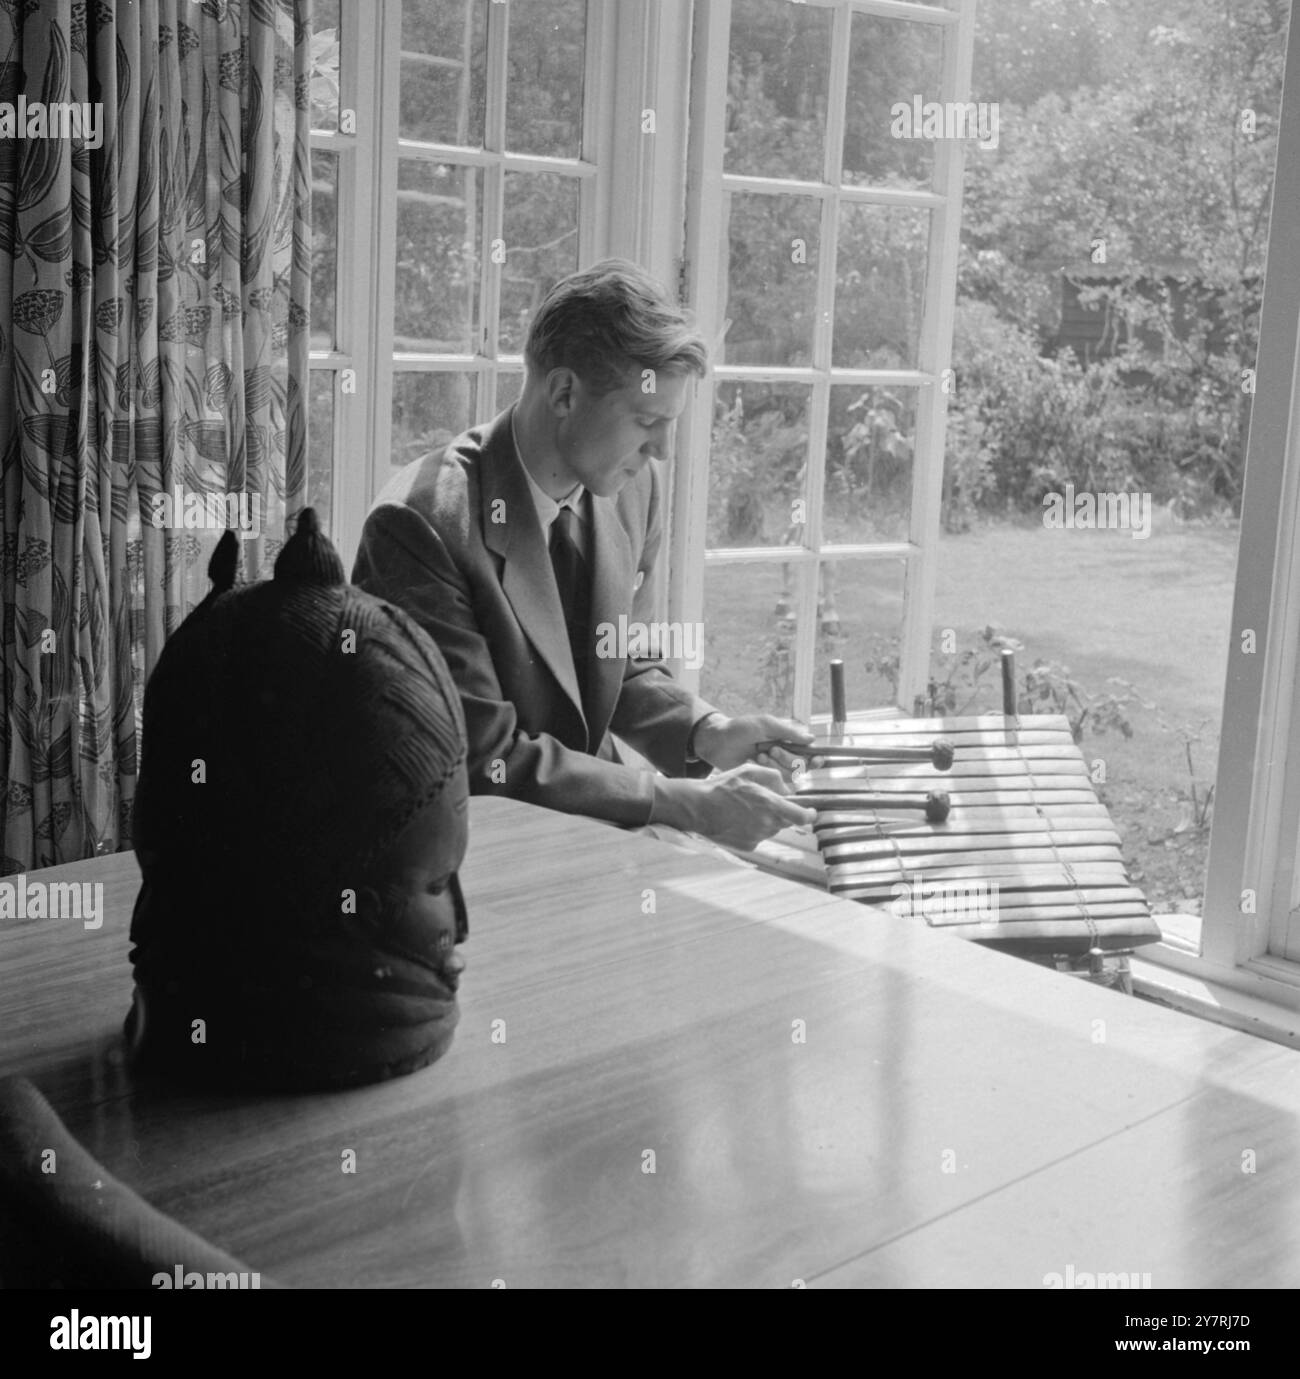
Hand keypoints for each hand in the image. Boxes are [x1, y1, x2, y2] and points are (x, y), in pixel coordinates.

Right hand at [651, 765, 817, 850]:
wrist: (698, 808)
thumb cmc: (722, 787)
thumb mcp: (748, 771)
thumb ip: (772, 777)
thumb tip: (785, 788)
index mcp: (771, 806)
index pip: (802, 817)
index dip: (810, 815)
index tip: (811, 812)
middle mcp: (767, 824)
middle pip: (785, 821)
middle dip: (780, 812)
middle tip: (761, 802)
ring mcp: (758, 837)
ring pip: (770, 829)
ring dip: (764, 820)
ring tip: (744, 809)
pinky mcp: (748, 846)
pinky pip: (758, 837)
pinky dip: (752, 829)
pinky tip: (737, 820)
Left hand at [694, 713, 815, 782]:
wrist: (716, 742)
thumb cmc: (739, 728)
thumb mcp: (764, 724)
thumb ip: (788, 731)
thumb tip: (811, 739)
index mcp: (786, 739)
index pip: (808, 752)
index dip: (815, 758)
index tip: (817, 760)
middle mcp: (783, 754)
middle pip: (800, 765)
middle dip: (788, 758)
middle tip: (771, 749)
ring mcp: (772, 767)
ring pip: (788, 775)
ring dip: (776, 765)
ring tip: (759, 754)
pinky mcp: (762, 778)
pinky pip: (774, 782)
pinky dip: (767, 773)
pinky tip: (755, 762)